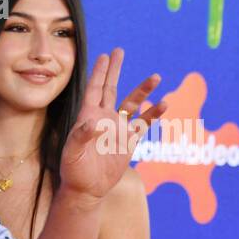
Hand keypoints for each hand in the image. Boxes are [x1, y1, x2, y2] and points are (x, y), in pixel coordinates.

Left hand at [58, 48, 167, 200]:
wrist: (87, 188)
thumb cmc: (74, 170)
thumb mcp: (73, 153)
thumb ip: (82, 136)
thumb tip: (97, 123)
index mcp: (88, 117)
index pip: (94, 90)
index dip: (99, 73)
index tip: (104, 56)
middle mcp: (104, 118)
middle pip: (111, 88)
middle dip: (115, 70)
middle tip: (119, 50)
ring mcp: (118, 127)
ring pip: (132, 103)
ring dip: (143, 90)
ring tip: (156, 76)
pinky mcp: (130, 139)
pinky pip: (144, 122)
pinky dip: (155, 113)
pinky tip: (165, 103)